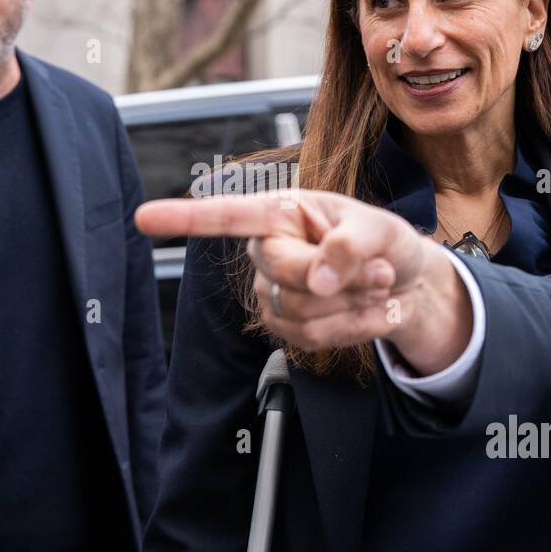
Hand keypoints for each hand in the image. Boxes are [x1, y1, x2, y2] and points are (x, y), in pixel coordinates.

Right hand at [135, 190, 471, 375]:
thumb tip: (316, 279)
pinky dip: (357, 328)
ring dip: (355, 304)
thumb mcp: (382, 231)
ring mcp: (272, 292)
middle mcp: (267, 250)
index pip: (226, 215)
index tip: (144, 218)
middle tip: (378, 268)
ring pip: (301, 313)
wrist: (406, 285)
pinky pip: (314, 340)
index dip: (184, 218)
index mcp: (282, 211)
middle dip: (340, 278)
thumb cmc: (386, 244)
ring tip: (375, 285)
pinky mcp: (285, 327)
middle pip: (285, 274)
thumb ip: (351, 245)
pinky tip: (371, 310)